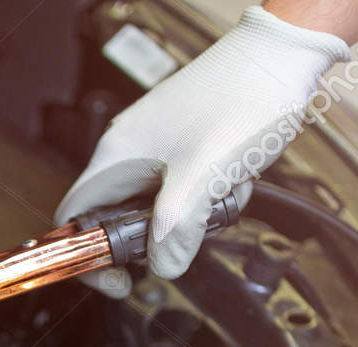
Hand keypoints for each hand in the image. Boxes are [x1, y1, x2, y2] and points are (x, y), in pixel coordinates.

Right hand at [58, 7, 348, 296]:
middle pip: (117, 220)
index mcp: (117, 156)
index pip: (74, 219)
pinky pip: (181, 191)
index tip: (118, 280)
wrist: (283, 55)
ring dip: (190, 217)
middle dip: (156, 238)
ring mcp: (156, 149)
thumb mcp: (206, 173)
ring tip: (221, 197)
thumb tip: (164, 267)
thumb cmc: (244, 95)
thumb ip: (178, 228)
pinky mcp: (182, 147)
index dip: (87, 256)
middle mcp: (129, 152)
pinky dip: (206, 198)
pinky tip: (232, 182)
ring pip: (155, 209)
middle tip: (187, 239)